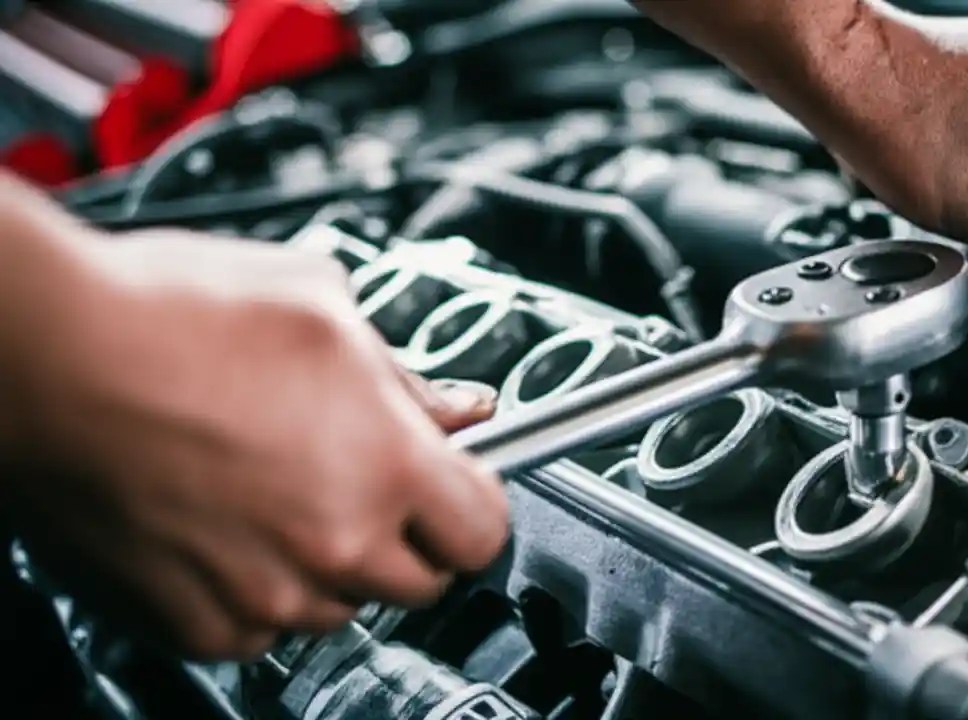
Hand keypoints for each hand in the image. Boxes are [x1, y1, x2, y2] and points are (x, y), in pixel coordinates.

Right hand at [0, 229, 507, 660]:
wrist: (41, 355)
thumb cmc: (166, 316)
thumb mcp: (321, 308)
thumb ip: (408, 378)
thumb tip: (458, 409)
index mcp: (387, 465)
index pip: (485, 533)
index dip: (473, 503)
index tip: (454, 485)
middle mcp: (334, 543)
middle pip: (423, 581)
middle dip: (407, 534)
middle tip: (362, 477)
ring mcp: (263, 593)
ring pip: (341, 607)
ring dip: (330, 561)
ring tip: (275, 486)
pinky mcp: (194, 624)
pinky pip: (262, 629)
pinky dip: (258, 589)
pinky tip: (225, 522)